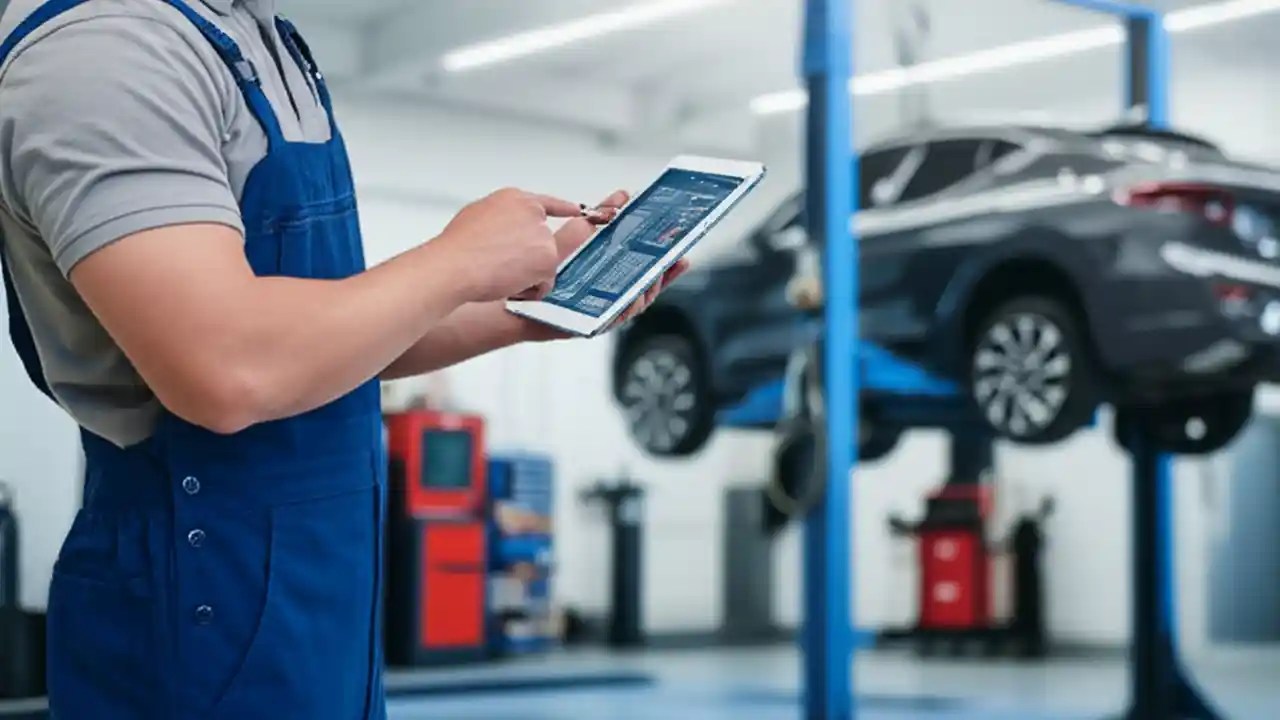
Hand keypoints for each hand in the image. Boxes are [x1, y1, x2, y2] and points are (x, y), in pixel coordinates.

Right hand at [436, 188, 581, 302]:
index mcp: (515, 199)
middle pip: (543, 241)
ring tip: (500, 272)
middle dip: (529, 258)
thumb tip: (504, 230)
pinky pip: (544, 283)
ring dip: (527, 276)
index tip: (577, 211)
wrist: (455, 264)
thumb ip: (501, 218)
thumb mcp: (477, 216)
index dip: (563, 209)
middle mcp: (533, 213)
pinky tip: (508, 282)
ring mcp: (542, 235)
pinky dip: (529, 290)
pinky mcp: (547, 257)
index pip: (547, 203)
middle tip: (503, 264)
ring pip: (544, 264)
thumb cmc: (457, 247)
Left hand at [519, 189, 690, 341]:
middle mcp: (599, 295)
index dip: (659, 258)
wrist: (495, 292)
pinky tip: (633, 298)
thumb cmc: (527, 269)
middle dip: (662, 273)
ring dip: (647, 290)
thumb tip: (617, 202)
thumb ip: (591, 226)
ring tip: (657, 276)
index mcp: (600, 274)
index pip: (636, 266)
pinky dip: (623, 310)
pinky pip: (608, 321)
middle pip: (640, 286)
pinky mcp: (580, 327)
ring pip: (629, 304)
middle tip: (677, 259)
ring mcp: (592, 311)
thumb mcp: (566, 240)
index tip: (677, 246)